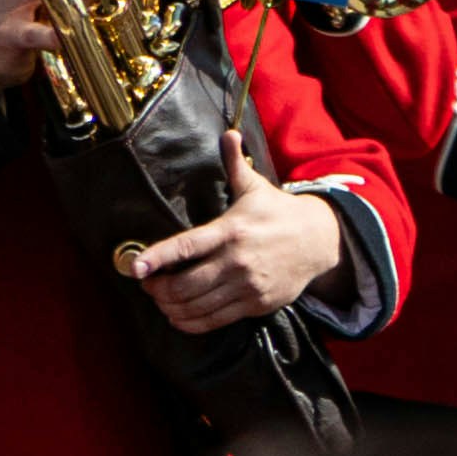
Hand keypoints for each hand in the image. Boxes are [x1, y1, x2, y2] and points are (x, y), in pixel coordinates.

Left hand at [129, 131, 344, 333]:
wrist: (321, 242)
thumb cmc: (278, 214)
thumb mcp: (256, 188)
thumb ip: (234, 164)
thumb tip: (228, 132)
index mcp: (231, 230)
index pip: (186, 247)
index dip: (157, 259)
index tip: (135, 268)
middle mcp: (237, 260)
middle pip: (185, 285)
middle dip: (158, 290)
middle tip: (148, 285)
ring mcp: (247, 285)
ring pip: (197, 306)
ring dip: (170, 308)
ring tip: (161, 300)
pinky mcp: (256, 304)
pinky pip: (215, 320)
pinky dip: (190, 322)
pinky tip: (179, 316)